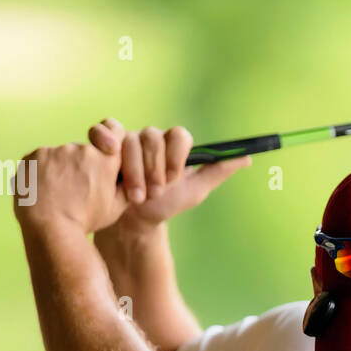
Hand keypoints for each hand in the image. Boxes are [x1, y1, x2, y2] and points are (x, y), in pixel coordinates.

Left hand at [13, 139, 127, 234]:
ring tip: (57, 194)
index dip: (109, 144)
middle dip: (80, 166)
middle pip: (83, 152)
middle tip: (75, 191)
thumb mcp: (116, 207)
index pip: (114, 135)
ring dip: (60, 170)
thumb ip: (125, 185)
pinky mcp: (35, 155)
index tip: (105, 153)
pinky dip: (41, 172)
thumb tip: (126, 173)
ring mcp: (56, 150)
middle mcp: (81, 148)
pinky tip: (43, 190)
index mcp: (104, 159)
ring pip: (61, 156)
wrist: (50, 229)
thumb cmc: (85, 221)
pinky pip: (41, 160)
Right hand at [89, 119, 250, 234]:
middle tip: (156, 192)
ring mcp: (127, 140)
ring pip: (130, 140)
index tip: (175, 177)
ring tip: (137, 196)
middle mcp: (151, 139)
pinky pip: (103, 129)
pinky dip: (103, 137)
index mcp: (173, 145)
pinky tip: (108, 155)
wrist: (135, 221)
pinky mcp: (105, 144)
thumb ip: (217, 172)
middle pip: (153, 137)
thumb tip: (247, 157)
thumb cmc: (166, 205)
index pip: (179, 135)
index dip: (176, 156)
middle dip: (155, 169)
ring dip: (134, 171)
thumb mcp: (194, 191)